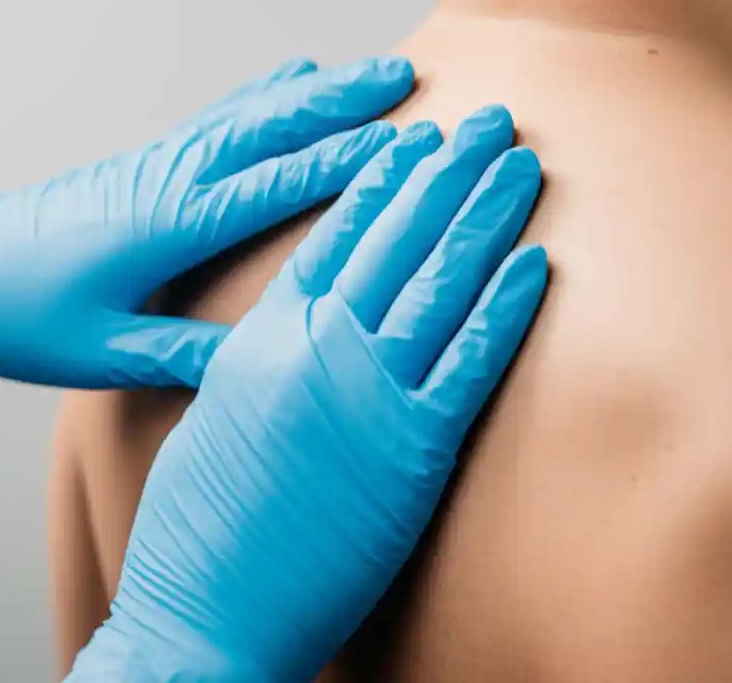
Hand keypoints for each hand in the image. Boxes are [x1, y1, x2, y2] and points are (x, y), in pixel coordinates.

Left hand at [0, 56, 413, 386]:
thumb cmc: (14, 318)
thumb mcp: (99, 353)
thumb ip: (181, 356)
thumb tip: (263, 364)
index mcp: (165, 226)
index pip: (274, 185)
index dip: (345, 162)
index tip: (404, 141)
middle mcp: (167, 181)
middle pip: (269, 129)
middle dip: (344, 103)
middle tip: (408, 76)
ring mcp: (154, 166)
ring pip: (247, 115)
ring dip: (313, 91)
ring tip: (369, 72)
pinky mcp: (140, 167)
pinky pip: (215, 120)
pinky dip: (260, 96)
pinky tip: (285, 83)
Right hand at [71, 106, 547, 679]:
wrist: (202, 610)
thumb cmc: (196, 528)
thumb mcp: (214, 420)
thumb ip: (261, 364)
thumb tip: (294, 334)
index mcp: (262, 337)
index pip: (334, 237)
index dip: (383, 182)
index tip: (416, 140)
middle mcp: (315, 348)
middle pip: (395, 239)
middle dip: (445, 173)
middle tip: (486, 122)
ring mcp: (364, 394)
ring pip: (438, 283)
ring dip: (484, 216)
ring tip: (518, 163)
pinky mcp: (410, 451)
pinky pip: (470, 362)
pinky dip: (506, 307)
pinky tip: (535, 261)